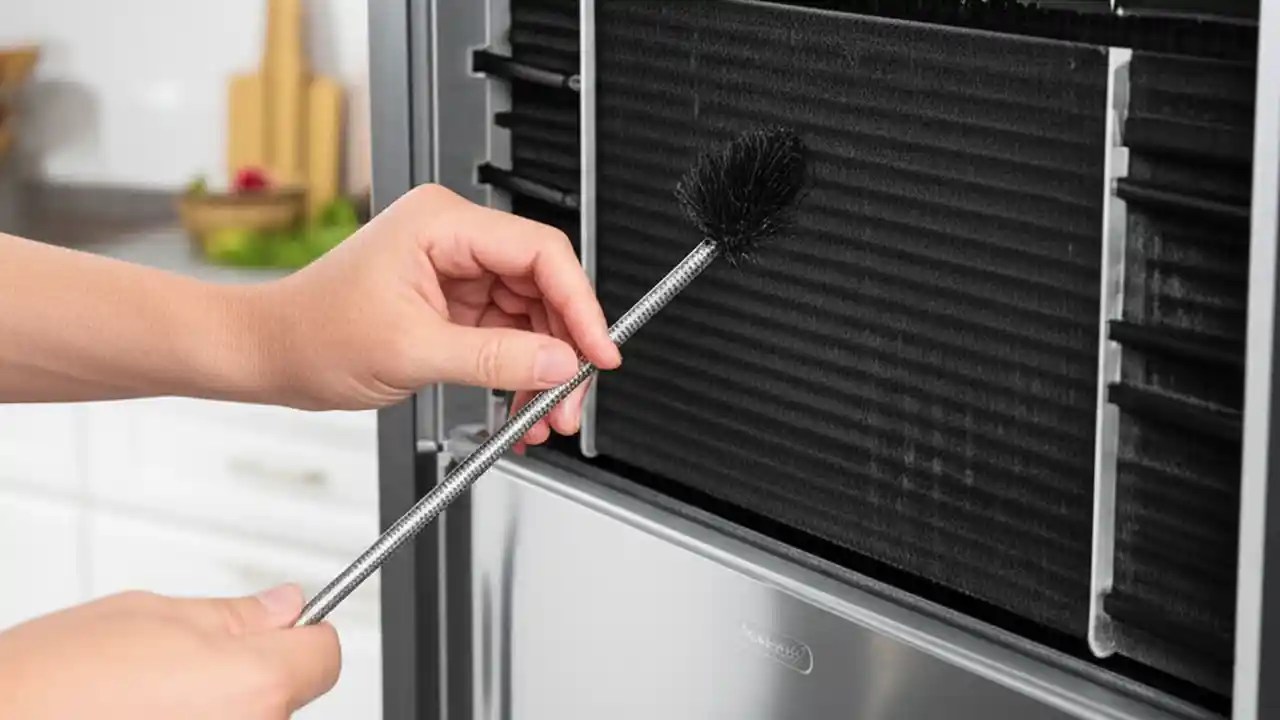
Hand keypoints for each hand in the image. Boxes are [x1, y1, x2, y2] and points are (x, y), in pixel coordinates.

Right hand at [0, 584, 339, 719]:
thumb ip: (234, 616)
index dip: (299, 635)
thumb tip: (287, 604)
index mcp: (257, 684)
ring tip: (146, 702)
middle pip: (286, 696)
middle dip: (248, 674)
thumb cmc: (53, 684)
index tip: (276, 630)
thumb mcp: (152, 615)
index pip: (323, 656)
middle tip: (182, 666)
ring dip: (215, 710)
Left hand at [257, 184, 620, 443]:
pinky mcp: (453, 304)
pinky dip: (516, 376)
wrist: (268, 353)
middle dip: (561, 350)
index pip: (540, 253)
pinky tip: (518, 408)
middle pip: (543, 288)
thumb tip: (558, 363)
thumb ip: (494, 359)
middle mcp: (454, 239)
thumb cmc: (311, 333)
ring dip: (540, 372)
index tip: (597, 350)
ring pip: (530, 319)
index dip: (580, 304)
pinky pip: (506, 338)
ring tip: (540, 417)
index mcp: (442, 223)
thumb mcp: (411, 351)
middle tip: (566, 401)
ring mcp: (455, 272)